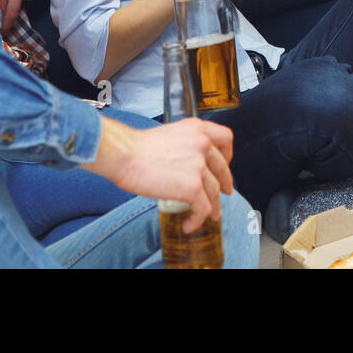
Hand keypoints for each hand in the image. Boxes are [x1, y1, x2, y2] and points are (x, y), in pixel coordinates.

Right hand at [83, 116, 233, 232]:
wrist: (124, 155)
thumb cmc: (137, 147)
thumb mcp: (170, 134)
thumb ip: (186, 144)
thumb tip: (190, 162)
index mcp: (198, 128)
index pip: (226, 139)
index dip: (228, 155)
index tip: (224, 164)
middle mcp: (203, 144)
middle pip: (223, 168)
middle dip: (225, 182)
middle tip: (225, 192)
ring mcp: (199, 166)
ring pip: (215, 191)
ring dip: (213, 207)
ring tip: (209, 216)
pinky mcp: (193, 187)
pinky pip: (203, 208)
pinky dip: (198, 219)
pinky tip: (190, 224)